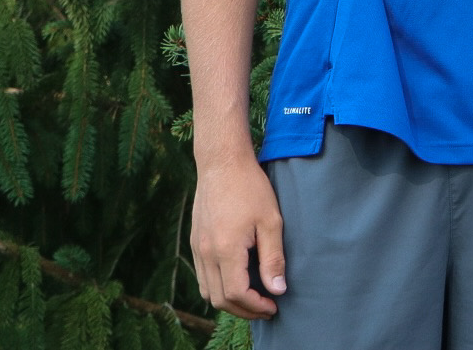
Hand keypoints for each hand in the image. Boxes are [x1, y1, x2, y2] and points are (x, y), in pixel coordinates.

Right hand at [191, 155, 286, 319]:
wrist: (222, 163)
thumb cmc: (250, 188)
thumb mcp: (271, 221)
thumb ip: (273, 258)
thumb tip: (277, 290)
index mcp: (225, 250)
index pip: (236, 294)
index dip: (255, 306)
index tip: (274, 306)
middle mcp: (206, 254)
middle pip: (219, 299)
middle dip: (244, 310)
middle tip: (266, 308)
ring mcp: (197, 249)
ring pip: (207, 291)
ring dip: (229, 301)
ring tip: (254, 298)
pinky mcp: (195, 242)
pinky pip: (203, 276)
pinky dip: (218, 287)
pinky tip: (237, 280)